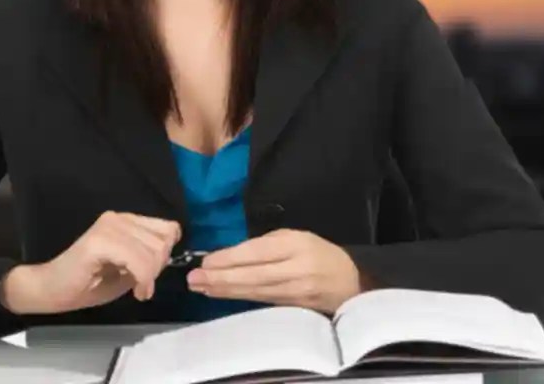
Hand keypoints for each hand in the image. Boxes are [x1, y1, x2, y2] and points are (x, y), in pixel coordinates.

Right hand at [1, 211, 180, 314]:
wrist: (50, 290)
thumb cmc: (87, 283)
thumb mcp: (128, 270)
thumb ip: (148, 258)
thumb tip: (167, 256)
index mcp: (127, 221)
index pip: (168, 228)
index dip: (166, 253)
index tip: (152, 274)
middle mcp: (119, 218)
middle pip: (164, 241)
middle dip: (159, 268)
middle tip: (143, 285)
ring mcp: (109, 226)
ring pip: (154, 251)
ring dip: (151, 277)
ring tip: (138, 289)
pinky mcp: (99, 241)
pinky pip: (138, 261)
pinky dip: (143, 280)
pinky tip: (136, 292)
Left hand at [186, 229, 365, 313]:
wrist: (350, 282)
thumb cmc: (319, 253)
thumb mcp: (297, 236)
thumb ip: (267, 244)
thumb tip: (233, 254)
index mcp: (296, 245)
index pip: (257, 253)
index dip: (230, 259)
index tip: (206, 262)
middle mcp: (295, 269)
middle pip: (252, 276)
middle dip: (220, 278)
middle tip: (194, 279)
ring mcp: (295, 291)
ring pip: (254, 292)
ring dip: (224, 290)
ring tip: (201, 287)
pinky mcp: (293, 307)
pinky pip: (261, 301)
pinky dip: (238, 297)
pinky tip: (221, 295)